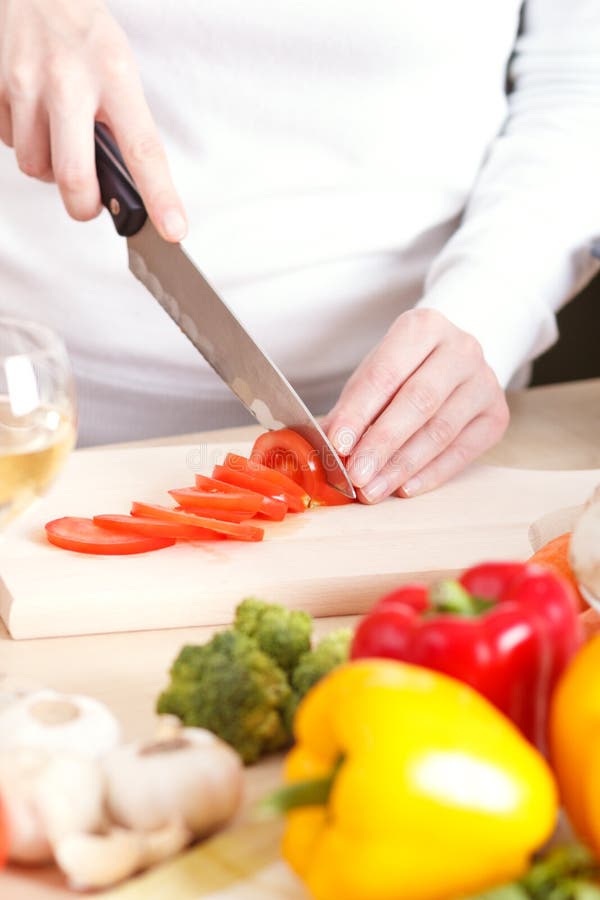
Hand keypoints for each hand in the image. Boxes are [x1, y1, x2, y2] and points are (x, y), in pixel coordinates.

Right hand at [0, 0, 185, 240]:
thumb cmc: (87, 37)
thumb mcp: (122, 72)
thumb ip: (125, 127)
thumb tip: (130, 188)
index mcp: (116, 76)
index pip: (143, 150)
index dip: (160, 196)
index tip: (173, 229)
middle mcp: (69, 81)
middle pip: (75, 177)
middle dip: (85, 204)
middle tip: (93, 202)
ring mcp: (27, 84)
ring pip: (37, 168)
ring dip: (53, 172)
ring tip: (63, 142)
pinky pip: (11, 146)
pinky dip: (28, 146)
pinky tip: (39, 121)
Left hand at [324, 309, 509, 501]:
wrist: (454, 360)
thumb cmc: (405, 368)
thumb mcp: (374, 373)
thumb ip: (354, 405)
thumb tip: (329, 445)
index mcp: (424, 326)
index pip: (386, 373)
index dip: (359, 412)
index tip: (337, 444)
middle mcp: (461, 349)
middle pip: (419, 402)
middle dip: (383, 443)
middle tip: (356, 475)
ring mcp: (484, 381)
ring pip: (441, 430)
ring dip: (402, 466)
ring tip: (373, 490)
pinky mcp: (497, 414)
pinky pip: (463, 451)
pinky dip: (431, 474)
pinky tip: (405, 489)